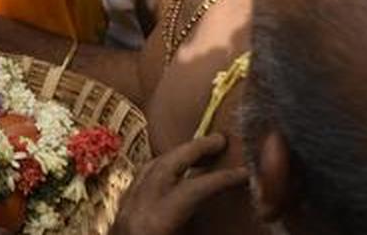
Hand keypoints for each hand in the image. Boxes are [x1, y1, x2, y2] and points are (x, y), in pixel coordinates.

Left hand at [113, 134, 248, 234]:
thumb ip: (207, 233)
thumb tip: (250, 223)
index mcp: (155, 224)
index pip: (193, 188)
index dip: (221, 179)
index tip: (244, 174)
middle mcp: (135, 212)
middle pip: (165, 166)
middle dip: (193, 150)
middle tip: (219, 140)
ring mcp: (122, 214)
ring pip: (146, 171)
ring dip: (173, 158)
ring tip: (196, 153)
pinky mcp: (116, 221)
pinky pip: (137, 185)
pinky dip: (156, 173)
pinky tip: (168, 177)